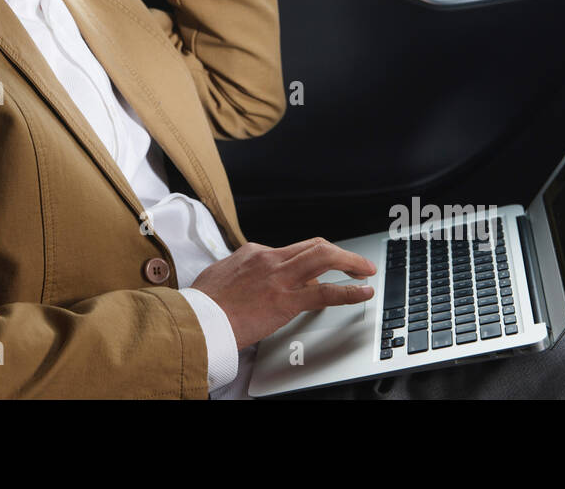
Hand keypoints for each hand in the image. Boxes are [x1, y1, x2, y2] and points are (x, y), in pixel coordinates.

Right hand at [190, 238, 375, 350]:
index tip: (317, 274)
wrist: (198, 319)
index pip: (292, 251)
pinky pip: (326, 291)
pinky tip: (363, 292)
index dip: (309, 262)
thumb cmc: (204, 304)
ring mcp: (280, 278)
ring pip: (324, 258)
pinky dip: (349, 290)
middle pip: (314, 246)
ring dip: (350, 262)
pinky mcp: (286, 300)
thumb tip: (249, 279)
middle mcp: (270, 259)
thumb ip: (241, 273)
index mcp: (254, 253)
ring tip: (366, 271)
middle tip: (355, 263)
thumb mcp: (221, 276)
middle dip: (339, 252)